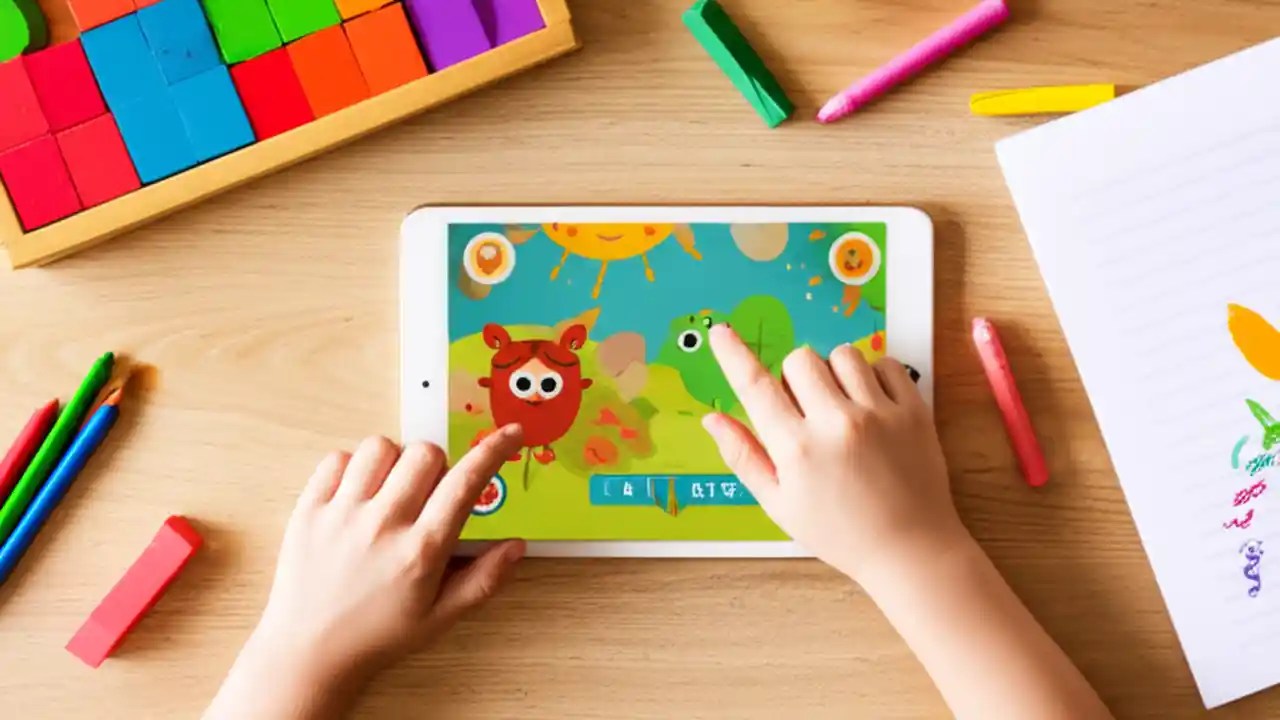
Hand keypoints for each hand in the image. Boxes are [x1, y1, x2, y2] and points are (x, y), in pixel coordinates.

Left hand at [206, 427, 525, 719]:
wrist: (307, 654)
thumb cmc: (376, 637)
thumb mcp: (440, 618)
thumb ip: (483, 580)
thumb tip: (516, 546)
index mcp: (421, 551)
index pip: (466, 482)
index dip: (494, 451)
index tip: (510, 435)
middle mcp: (383, 525)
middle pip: (425, 453)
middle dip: (438, 464)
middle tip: (429, 493)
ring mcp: (342, 514)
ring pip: (380, 446)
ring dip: (394, 461)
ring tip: (390, 491)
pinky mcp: (309, 510)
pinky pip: (336, 459)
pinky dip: (352, 467)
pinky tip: (357, 494)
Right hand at [702, 326, 967, 584]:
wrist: (910, 550)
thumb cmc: (840, 532)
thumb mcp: (779, 504)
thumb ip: (744, 456)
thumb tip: (711, 419)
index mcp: (797, 449)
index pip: (755, 386)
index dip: (733, 354)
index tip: (721, 332)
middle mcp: (836, 423)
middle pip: (800, 359)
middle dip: (794, 376)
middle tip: (806, 409)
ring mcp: (878, 414)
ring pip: (842, 354)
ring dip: (834, 372)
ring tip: (842, 406)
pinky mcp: (913, 410)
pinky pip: (884, 362)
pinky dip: (873, 375)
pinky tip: (871, 405)